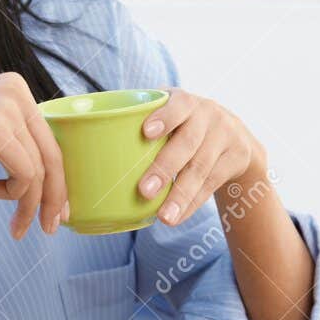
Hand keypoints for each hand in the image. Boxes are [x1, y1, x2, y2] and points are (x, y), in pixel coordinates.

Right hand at [0, 72, 67, 238]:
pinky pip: (27, 175)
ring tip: (17, 226)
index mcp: (15, 84)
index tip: (57, 208)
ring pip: (41, 170)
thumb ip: (12, 136)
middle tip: (51, 227)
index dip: (58, 177)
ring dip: (31, 205)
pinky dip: (18, 198)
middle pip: (52, 153)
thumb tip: (49, 172)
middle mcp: (15, 89)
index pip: (48, 137)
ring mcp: (7, 107)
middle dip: (55, 197)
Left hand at [135, 89, 266, 225]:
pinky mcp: (236, 159)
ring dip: (180, 195)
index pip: (177, 104)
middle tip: (144, 191)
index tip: (146, 132)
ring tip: (163, 217)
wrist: (237, 138)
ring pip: (201, 169)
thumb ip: (138, 120)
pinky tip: (175, 217)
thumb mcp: (171, 115)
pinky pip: (212, 185)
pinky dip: (192, 204)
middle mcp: (208, 116)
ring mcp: (226, 137)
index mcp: (185, 102)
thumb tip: (82, 138)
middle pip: (188, 143)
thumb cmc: (184, 127)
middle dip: (165, 167)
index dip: (163, 117)